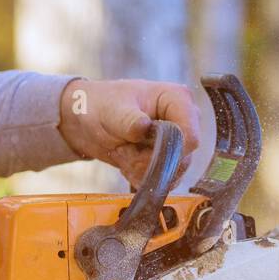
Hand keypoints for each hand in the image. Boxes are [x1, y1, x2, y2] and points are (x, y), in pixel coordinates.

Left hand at [58, 78, 201, 186]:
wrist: (87, 121)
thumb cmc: (101, 106)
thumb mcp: (112, 110)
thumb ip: (129, 120)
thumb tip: (144, 127)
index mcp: (178, 99)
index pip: (190, 136)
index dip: (169, 151)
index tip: (140, 148)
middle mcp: (184, 121)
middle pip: (182, 158)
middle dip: (149, 161)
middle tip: (124, 149)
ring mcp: (178, 142)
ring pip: (173, 172)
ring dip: (142, 169)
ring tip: (123, 152)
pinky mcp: (169, 159)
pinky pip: (165, 180)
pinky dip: (142, 176)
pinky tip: (127, 161)